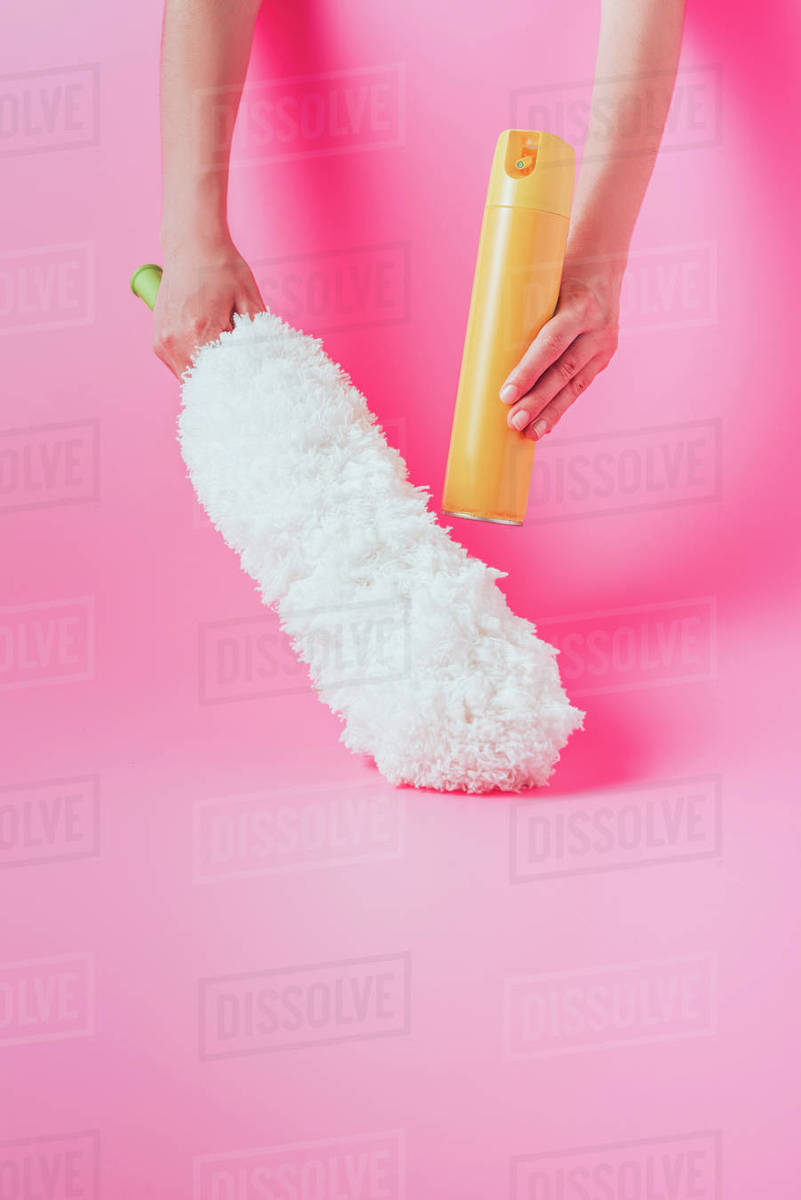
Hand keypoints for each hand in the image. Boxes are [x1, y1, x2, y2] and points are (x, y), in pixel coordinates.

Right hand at [153, 235, 264, 377]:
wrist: (192, 243)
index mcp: (199, 331)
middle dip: (222, 379)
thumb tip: (263, 364)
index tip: (248, 382)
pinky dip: (195, 361)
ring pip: (189, 376)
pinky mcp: (158, 340)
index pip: (219, 379)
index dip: (235, 384)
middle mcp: (175, 340)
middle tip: (240, 367)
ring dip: (207, 371)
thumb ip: (257, 336)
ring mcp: (163, 342)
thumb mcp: (250, 300)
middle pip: (202, 383)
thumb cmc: (222, 267)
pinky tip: (207, 343)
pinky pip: (179, 364)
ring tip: (222, 348)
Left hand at [499, 264, 620, 439]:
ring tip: (529, 433)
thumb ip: (522, 310)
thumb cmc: (558, 272)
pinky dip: (561, 406)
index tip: (506, 394)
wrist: (602, 264)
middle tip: (513, 422)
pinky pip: (580, 386)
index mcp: (580, 304)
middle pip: (564, 371)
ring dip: (550, 412)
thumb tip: (483, 343)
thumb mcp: (541, 281)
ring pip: (575, 385)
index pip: (551, 343)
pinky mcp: (604, 358)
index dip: (528, 371)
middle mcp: (597, 327)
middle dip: (537, 400)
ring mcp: (605, 345)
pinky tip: (545, 424)